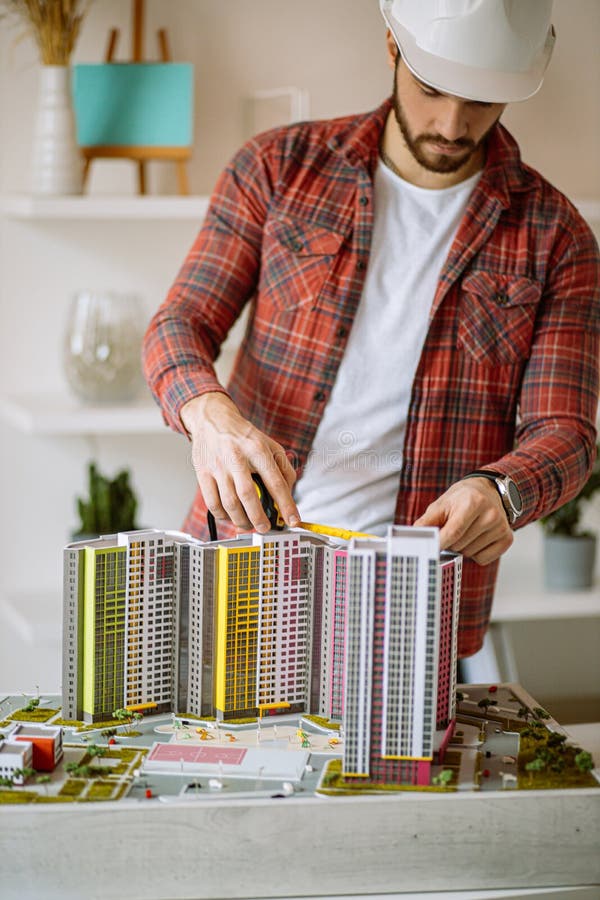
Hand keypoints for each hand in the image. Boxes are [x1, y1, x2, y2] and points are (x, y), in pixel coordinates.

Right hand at [181, 392, 299, 533]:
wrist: (212, 420)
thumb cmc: (243, 436)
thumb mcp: (270, 445)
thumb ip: (284, 469)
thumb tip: (287, 496)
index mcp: (258, 449)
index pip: (275, 481)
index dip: (286, 504)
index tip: (293, 520)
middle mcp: (236, 457)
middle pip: (248, 495)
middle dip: (259, 518)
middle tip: (265, 528)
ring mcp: (218, 466)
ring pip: (229, 503)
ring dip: (241, 520)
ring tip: (249, 524)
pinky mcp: (203, 473)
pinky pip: (212, 503)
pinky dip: (222, 515)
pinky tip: (230, 516)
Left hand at [414, 478, 513, 564]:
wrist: (487, 492)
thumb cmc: (461, 499)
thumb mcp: (442, 504)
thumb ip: (427, 521)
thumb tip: (414, 537)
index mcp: (473, 502)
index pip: (454, 531)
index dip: (440, 543)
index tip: (430, 550)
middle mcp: (491, 514)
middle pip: (460, 545)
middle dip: (450, 543)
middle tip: (453, 529)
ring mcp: (501, 527)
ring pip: (470, 554)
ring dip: (463, 548)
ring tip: (467, 531)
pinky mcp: (507, 538)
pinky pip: (483, 559)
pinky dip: (475, 554)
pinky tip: (477, 538)